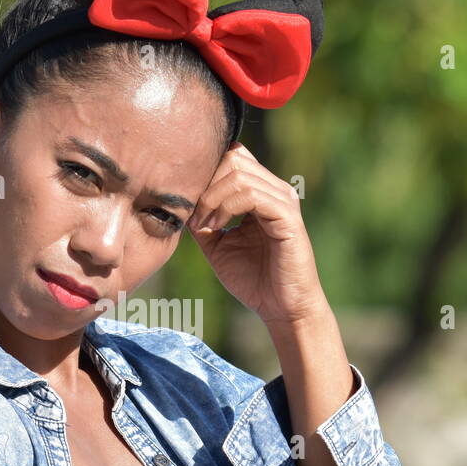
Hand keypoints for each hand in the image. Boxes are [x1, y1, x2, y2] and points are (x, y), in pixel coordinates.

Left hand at [187, 141, 330, 328]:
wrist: (281, 308)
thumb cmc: (253, 280)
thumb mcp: (217, 245)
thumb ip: (203, 220)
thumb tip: (179, 202)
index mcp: (262, 193)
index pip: (232, 157)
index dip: (205, 173)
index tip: (188, 205)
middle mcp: (275, 190)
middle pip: (233, 158)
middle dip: (205, 184)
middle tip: (194, 216)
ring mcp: (284, 200)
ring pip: (239, 174)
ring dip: (211, 198)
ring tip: (203, 225)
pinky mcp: (287, 216)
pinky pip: (251, 195)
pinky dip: (226, 207)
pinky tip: (216, 227)